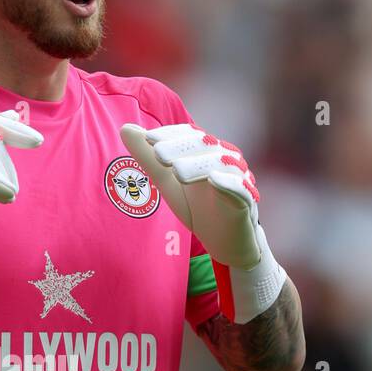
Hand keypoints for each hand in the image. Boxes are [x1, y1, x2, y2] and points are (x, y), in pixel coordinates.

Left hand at [119, 121, 284, 322]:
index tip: (149, 139)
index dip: (171, 135)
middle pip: (205, 146)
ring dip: (198, 165)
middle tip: (157, 153)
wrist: (225, 242)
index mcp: (207, 152)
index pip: (190, 136)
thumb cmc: (199, 208)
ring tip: (176, 171)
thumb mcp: (168, 183)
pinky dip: (228, 182)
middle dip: (180, 148)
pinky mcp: (246, 201)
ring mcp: (238, 178)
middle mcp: (226, 159)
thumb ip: (149, 159)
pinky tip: (213, 180)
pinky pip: (239, 189)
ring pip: (221, 164)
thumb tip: (125, 128)